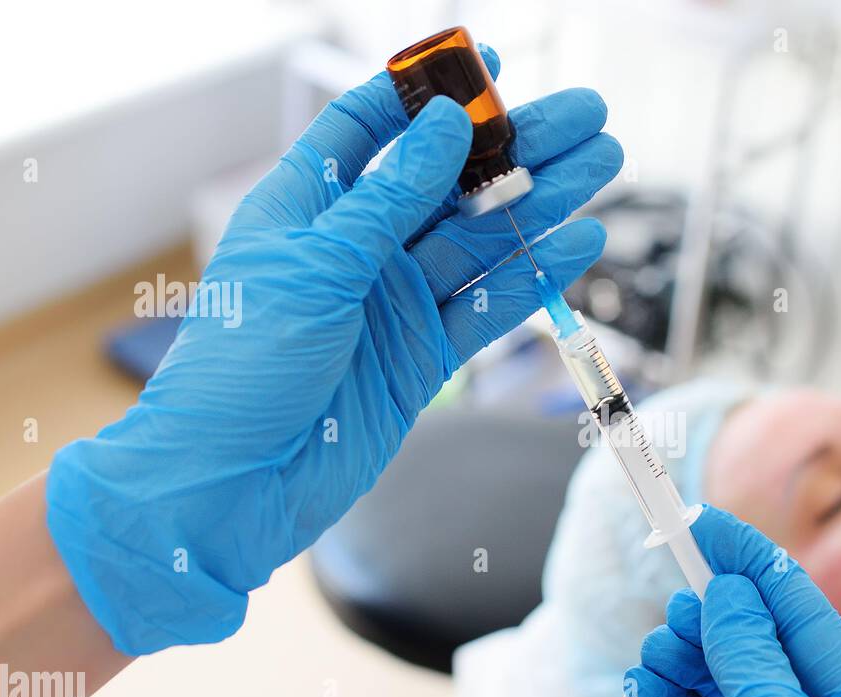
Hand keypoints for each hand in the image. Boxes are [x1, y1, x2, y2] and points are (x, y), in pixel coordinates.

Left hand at [46, 48, 621, 653]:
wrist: (234, 485)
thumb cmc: (241, 369)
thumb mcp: (313, 268)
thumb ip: (387, 200)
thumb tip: (445, 126)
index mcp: (307, 208)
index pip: (372, 128)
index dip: (429, 94)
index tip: (491, 67)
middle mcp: (356, 249)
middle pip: (449, 181)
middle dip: (518, 146)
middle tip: (588, 115)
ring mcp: (394, 303)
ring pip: (483, 240)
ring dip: (543, 203)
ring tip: (606, 165)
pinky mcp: (423, 356)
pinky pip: (489, 306)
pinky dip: (535, 278)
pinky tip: (580, 243)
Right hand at [625, 506, 840, 696]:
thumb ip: (757, 668)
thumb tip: (733, 595)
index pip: (809, 627)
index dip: (760, 571)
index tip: (710, 525)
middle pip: (761, 651)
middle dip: (719, 617)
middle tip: (680, 591)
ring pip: (720, 686)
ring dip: (687, 656)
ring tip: (661, 646)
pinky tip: (646, 682)